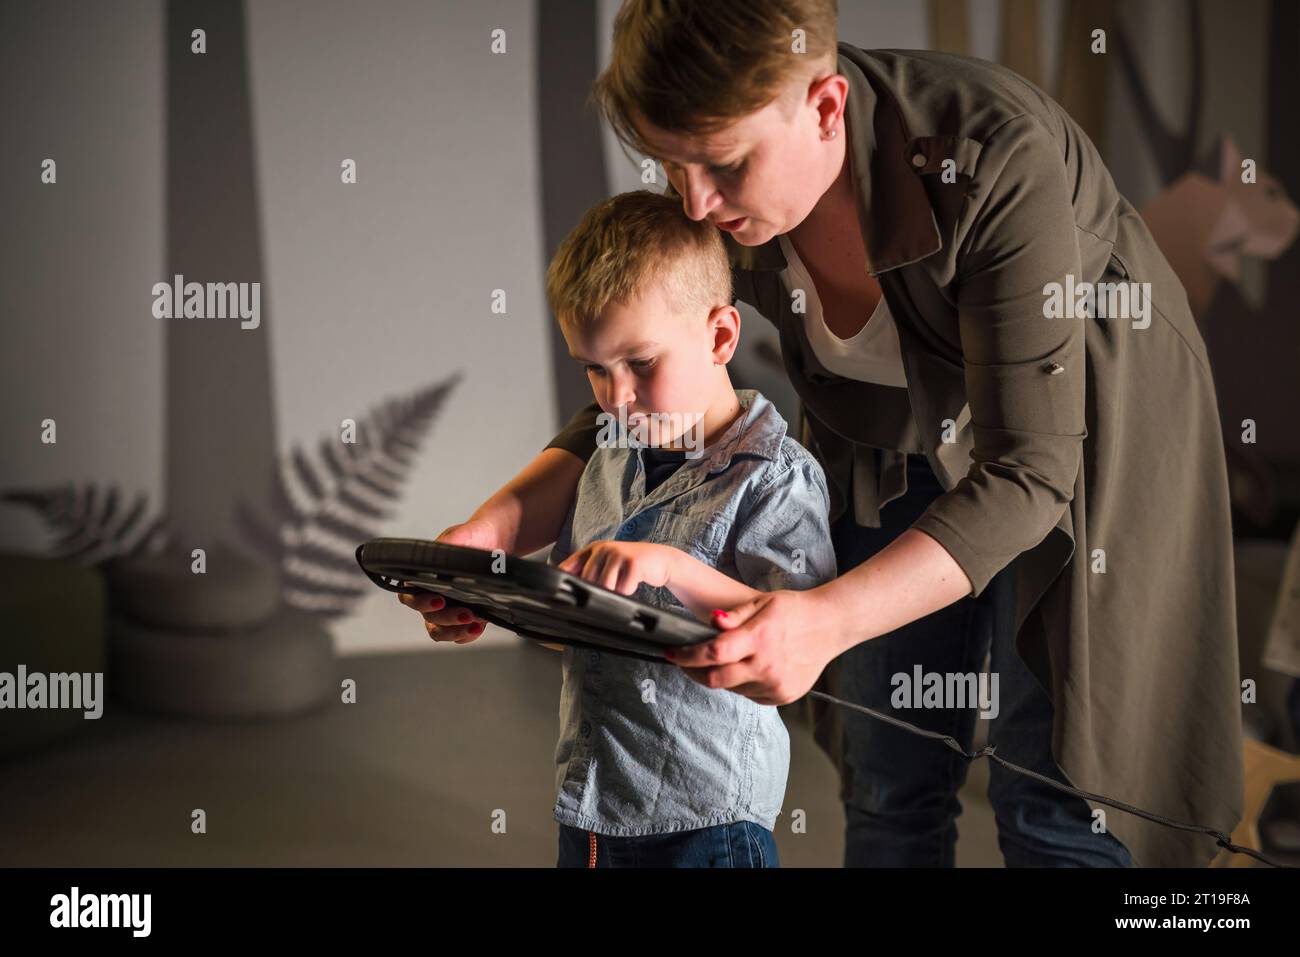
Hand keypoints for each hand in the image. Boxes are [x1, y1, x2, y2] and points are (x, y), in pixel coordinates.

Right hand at [397, 519, 499, 643]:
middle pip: (429, 618)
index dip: (420, 603)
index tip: (439, 601)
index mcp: (422, 577)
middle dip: (446, 619)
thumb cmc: (472, 536)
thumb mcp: (459, 536)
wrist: (497, 540)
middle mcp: (432, 596)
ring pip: (441, 631)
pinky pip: (460, 634)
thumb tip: (443, 552)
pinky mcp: (466, 616)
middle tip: (466, 613)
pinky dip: (468, 634)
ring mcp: (449, 608)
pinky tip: (478, 627)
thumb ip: (449, 544)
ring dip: (455, 632)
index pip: (410, 596)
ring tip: (474, 625)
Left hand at [557, 540, 675, 595]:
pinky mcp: (633, 563)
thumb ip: (588, 571)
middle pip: (589, 582)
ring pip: (605, 586)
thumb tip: (567, 586)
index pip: (569, 567)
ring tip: (624, 582)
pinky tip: (634, 581)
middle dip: (600, 590)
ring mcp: (618, 554)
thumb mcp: (607, 563)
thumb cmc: (631, 564)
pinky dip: (629, 590)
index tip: (566, 595)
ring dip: (616, 591)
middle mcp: (603, 549)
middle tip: (614, 585)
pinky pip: (624, 589)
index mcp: (594, 549)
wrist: (660, 559)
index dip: (566, 582)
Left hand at [668, 588, 838, 704]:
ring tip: (727, 659)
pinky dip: (742, 683)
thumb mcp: (761, 602)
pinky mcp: (783, 696)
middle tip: (685, 662)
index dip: (687, 656)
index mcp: (760, 638)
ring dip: (722, 676)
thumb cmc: (794, 610)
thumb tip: (710, 622)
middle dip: (694, 672)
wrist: (830, 626)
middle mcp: (767, 666)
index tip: (672, 653)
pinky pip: (750, 695)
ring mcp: (776, 685)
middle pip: (716, 679)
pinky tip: (750, 667)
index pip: (713, 653)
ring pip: (732, 688)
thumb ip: (734, 616)